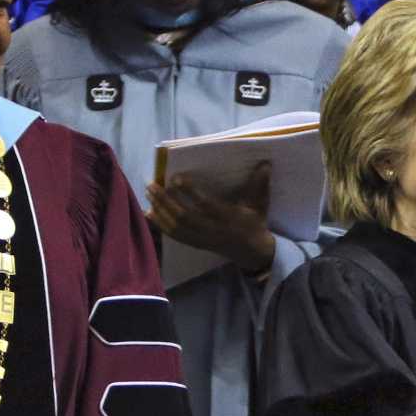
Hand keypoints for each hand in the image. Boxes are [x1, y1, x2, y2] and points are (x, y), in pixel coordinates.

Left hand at [146, 166, 275, 272]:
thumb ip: (260, 185)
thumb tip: (266, 163)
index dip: (190, 192)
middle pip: (184, 216)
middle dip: (166, 201)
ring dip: (160, 210)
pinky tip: (149, 213)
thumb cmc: (254, 223)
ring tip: (150, 194)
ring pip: (177, 227)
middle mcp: (213, 230)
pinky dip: (161, 225)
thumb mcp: (260, 205)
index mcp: (228, 218)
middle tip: (152, 185)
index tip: (176, 178)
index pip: (205, 205)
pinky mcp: (197, 243)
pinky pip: (176, 236)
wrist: (252, 252)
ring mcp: (203, 238)